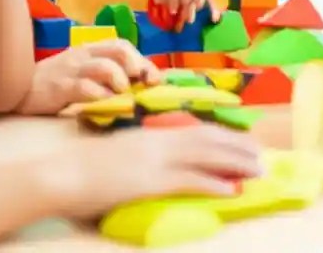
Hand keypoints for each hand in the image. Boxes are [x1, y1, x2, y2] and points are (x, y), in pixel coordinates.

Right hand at [18, 40, 162, 114]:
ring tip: (122, 93)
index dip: (143, 60)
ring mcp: (71, 70)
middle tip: (142, 83)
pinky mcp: (60, 87)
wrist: (17, 90)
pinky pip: (84, 87)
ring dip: (120, 80)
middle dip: (137, 65)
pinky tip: (105, 104)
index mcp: (90, 50)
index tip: (155, 79)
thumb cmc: (54, 84)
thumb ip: (106, 76)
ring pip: (104, 65)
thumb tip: (138, 87)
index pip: (123, 46)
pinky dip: (100, 96)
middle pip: (119, 49)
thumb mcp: (82, 73)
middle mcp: (83, 55)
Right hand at [52, 125, 263, 218]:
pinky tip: (232, 191)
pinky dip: (214, 185)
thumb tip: (158, 163)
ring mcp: (154, 161)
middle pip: (208, 140)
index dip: (223, 136)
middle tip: (262, 155)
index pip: (196, 130)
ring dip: (236, 163)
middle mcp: (157, 143)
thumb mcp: (119, 153)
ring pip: (206, 157)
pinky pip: (190, 182)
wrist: (60, 174)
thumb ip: (141, 155)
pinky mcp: (149, 182)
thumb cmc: (82, 169)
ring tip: (258, 170)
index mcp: (150, 136)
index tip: (242, 141)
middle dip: (238, 147)